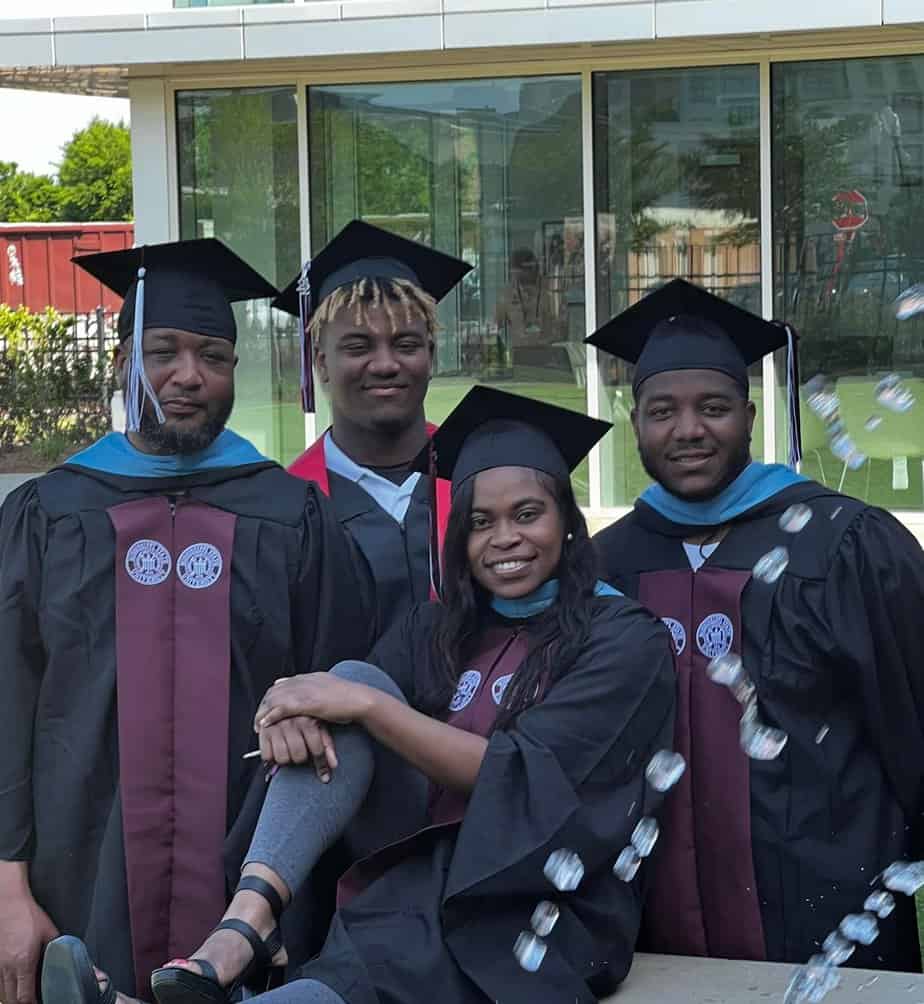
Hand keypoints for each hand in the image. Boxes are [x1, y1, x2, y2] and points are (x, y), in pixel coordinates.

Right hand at [0, 887, 57, 1003]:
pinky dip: (4, 989)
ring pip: (2, 994)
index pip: (25, 997)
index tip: (42, 1001)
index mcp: (23, 961)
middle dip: (23, 1003)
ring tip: (26, 994)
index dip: (33, 1003)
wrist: (7, 902)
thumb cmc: (27, 915)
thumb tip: (78, 957)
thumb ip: (62, 948)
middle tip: (35, 1000)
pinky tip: (14, 984)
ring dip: (13, 997)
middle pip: (12, 1000)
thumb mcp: (49, 931)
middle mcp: (7, 968)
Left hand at [255, 674, 374, 730]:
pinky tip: (265, 724)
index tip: (266, 709)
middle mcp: (302, 681)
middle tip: (257, 721)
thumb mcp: (328, 688)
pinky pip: (282, 709)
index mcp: (308, 678)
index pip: (280, 685)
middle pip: (273, 692)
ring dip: (263, 712)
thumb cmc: (348, 698)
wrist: (359, 699)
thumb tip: (313, 693)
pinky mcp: (306, 703)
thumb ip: (314, 688)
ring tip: (257, 725)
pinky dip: (271, 716)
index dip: (270, 698)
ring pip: (274, 699)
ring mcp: (304, 691)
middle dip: (263, 706)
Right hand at [258, 716, 337, 781]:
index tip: (321, 765)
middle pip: (299, 756)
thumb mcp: (319, 726)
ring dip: (287, 758)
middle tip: (300, 752)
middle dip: (301, 758)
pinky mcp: (263, 732)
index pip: (317, 750)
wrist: (286, 699)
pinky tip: (277, 749)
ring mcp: (276, 727)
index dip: (320, 761)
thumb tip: (331, 768)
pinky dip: (272, 757)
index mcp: (307, 721)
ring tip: (289, 750)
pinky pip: (267, 756)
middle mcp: (291, 723)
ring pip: (283, 758)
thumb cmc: (306, 716)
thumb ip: (327, 746)